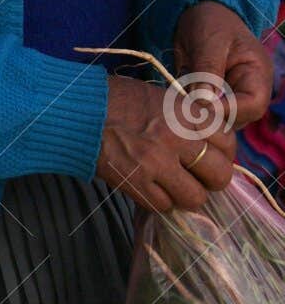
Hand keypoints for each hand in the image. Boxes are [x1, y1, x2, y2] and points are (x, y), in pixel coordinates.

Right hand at [96, 75, 235, 214]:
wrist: (76, 111)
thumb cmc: (115, 98)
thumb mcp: (159, 97)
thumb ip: (187, 118)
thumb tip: (206, 141)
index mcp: (185, 114)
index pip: (227, 142)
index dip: (223, 153)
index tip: (212, 155)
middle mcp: (177, 140)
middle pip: (219, 175)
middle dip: (212, 180)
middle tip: (199, 177)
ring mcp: (157, 164)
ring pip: (195, 198)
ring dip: (187, 195)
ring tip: (174, 186)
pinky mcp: (136, 184)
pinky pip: (163, 206)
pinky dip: (159, 201)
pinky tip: (150, 188)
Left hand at [173, 0, 271, 129]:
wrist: (198, 12)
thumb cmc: (210, 20)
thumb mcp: (208, 41)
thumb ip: (207, 71)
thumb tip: (204, 102)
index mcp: (256, 72)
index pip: (253, 104)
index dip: (228, 111)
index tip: (198, 105)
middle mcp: (248, 88)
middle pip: (237, 118)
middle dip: (211, 118)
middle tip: (182, 110)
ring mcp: (232, 94)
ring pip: (219, 120)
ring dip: (198, 116)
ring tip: (176, 106)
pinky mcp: (214, 96)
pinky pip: (204, 112)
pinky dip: (190, 110)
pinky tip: (174, 103)